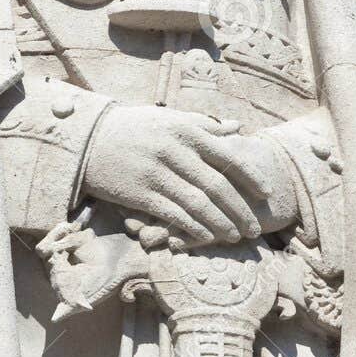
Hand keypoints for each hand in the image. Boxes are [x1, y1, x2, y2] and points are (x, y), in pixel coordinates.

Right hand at [81, 106, 295, 245]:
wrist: (88, 138)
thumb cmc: (134, 127)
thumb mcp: (170, 118)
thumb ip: (205, 125)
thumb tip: (238, 128)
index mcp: (186, 130)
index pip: (229, 156)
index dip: (251, 178)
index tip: (267, 195)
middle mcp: (175, 151)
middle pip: (218, 186)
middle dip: (241, 210)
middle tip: (254, 228)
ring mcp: (157, 173)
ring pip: (199, 204)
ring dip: (222, 224)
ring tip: (236, 237)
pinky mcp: (140, 193)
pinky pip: (174, 215)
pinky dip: (195, 228)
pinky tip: (208, 237)